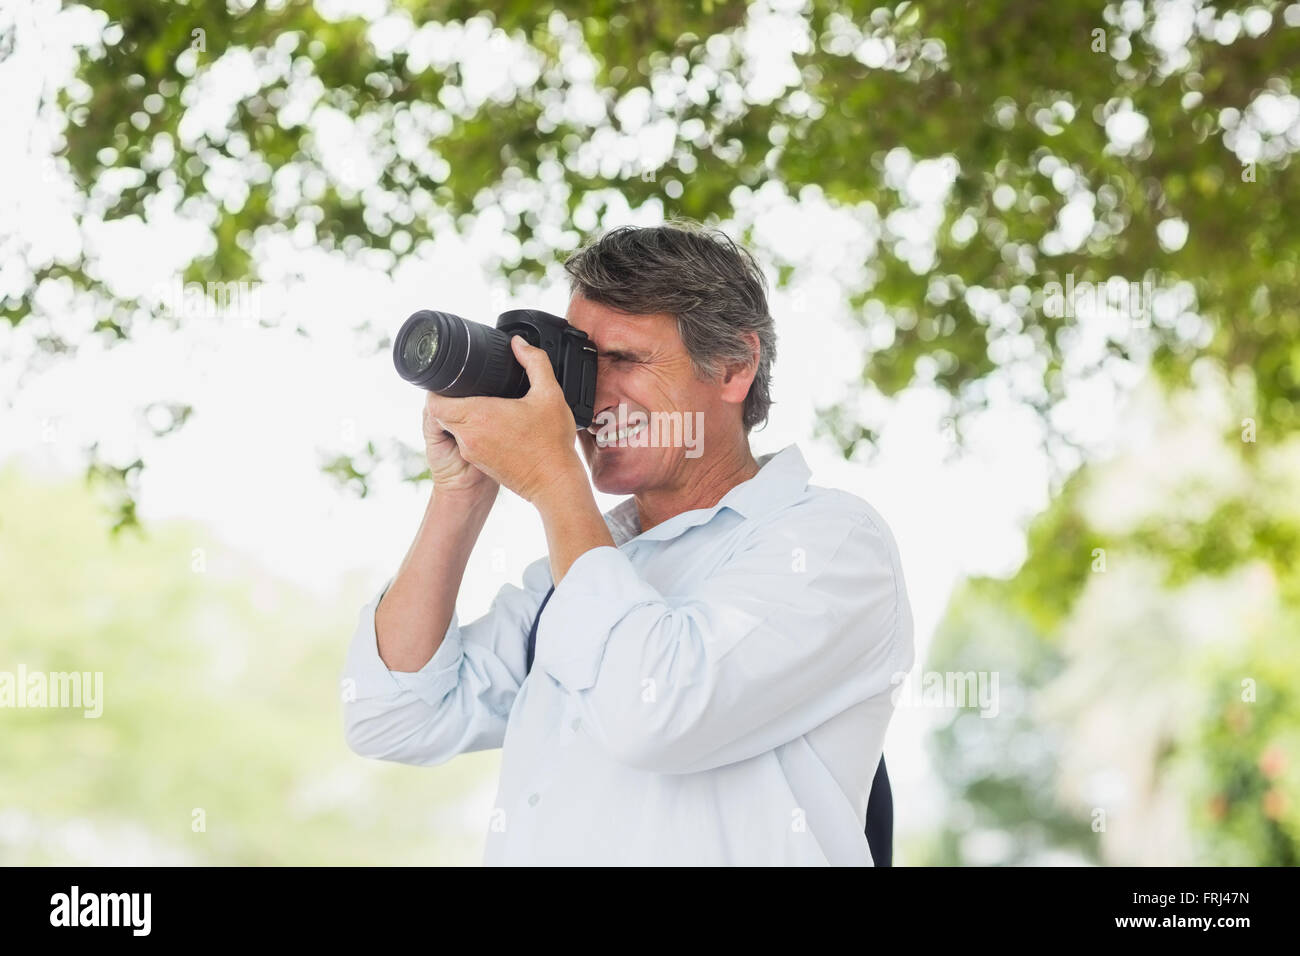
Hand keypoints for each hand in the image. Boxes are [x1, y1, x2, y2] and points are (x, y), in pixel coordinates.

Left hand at [425, 335, 584, 503]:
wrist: (554, 483)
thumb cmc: (551, 443)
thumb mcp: (550, 394)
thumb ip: (535, 362)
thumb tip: (519, 343)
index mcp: (478, 416)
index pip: (434, 401)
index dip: (439, 388)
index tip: (455, 379)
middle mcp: (469, 436)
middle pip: (442, 413)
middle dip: (452, 399)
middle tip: (472, 388)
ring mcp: (472, 452)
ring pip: (454, 427)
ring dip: (464, 416)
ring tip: (488, 405)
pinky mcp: (480, 464)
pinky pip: (466, 441)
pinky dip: (475, 431)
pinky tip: (497, 425)